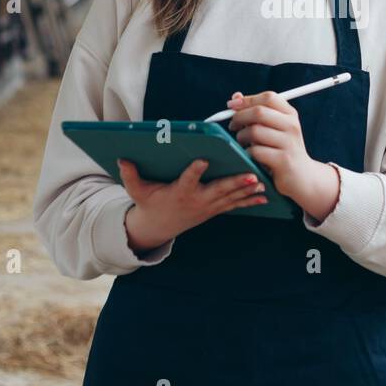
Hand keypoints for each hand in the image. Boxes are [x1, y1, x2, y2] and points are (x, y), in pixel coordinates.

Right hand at [117, 158, 266, 251]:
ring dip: (247, 192)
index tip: (202, 160)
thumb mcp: (137, 191)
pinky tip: (264, 196)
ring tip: (262, 183)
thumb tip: (121, 158)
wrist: (158, 227)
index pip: (187, 180)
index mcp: (178, 192)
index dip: (194, 171)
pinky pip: (234, 205)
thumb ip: (130, 175)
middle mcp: (196, 201)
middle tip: (250, 176)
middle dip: (234, 184)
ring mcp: (207, 207)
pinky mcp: (214, 210)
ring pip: (230, 198)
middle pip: (217, 190)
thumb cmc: (149, 203)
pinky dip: (249, 201)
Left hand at [226, 90, 339, 219]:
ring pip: (254, 131)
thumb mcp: (274, 128)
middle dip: (239, 117)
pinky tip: (250, 156)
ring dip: (242, 137)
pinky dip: (247, 153)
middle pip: (259, 112)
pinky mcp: (283, 161)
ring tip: (242, 142)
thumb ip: (256, 111)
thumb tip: (236, 97)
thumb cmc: (282, 149)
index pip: (268, 97)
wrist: (302, 176)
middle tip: (233, 126)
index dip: (247, 100)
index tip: (232, 106)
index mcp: (290, 114)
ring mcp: (289, 143)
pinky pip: (255, 151)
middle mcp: (292, 126)